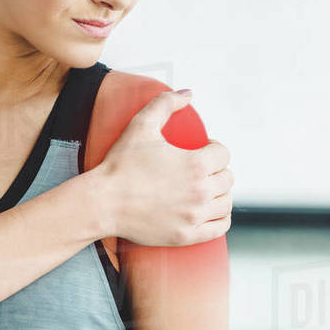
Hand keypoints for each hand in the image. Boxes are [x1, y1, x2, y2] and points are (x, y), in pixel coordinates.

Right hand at [93, 89, 233, 245]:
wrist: (102, 202)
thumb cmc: (120, 165)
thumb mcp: (141, 125)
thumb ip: (165, 103)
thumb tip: (187, 94)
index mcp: (195, 165)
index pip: (223, 154)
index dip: (214, 149)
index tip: (203, 151)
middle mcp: (200, 192)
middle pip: (227, 178)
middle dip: (216, 170)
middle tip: (200, 169)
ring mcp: (195, 216)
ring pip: (226, 202)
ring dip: (219, 193)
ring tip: (205, 188)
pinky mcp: (187, 235)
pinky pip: (220, 227)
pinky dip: (220, 217)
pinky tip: (210, 210)